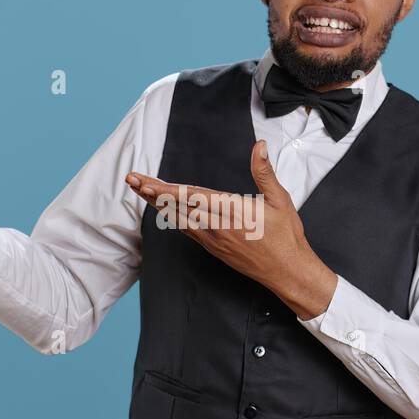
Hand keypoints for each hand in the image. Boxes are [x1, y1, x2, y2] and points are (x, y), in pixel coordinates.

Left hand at [124, 139, 337, 319]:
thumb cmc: (286, 236)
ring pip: (178, 219)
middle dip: (152, 193)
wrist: (288, 271)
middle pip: (177, 207)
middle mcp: (217, 227)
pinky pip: (187, 231)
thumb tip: (260, 146)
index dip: (166, 189)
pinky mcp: (213, 248)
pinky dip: (172, 218)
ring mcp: (213, 240)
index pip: (191, 197)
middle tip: (131, 180)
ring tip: (140, 191)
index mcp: (232, 211)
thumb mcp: (280, 200)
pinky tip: (163, 211)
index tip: (146, 181)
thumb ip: (264, 172)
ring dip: (158, 204)